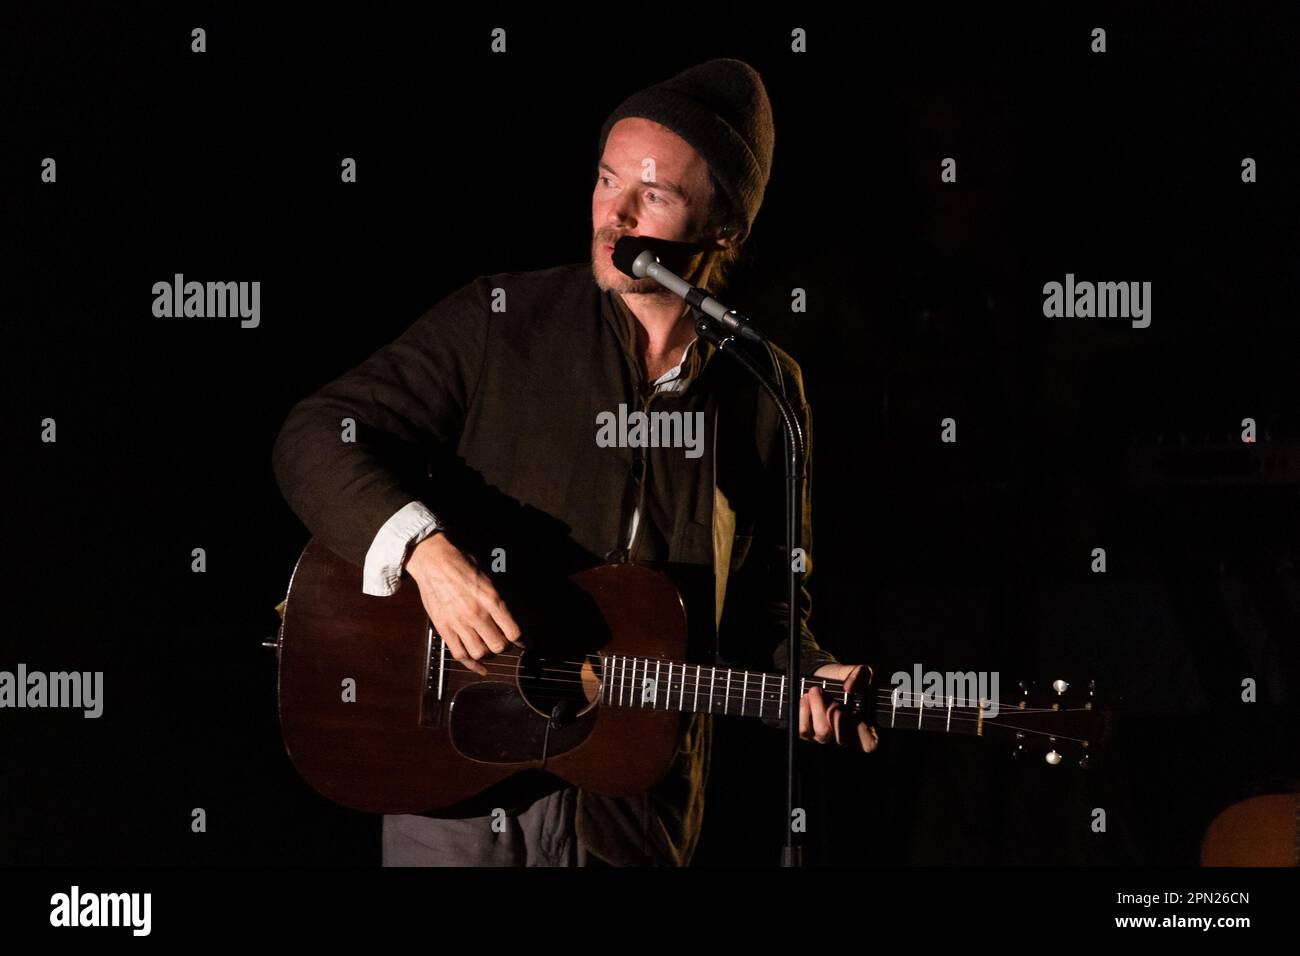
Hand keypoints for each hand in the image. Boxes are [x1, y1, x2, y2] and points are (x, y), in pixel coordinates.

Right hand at [404, 534, 522, 676]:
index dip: (523, 641)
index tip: (526, 643)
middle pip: (499, 646)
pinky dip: (472, 664)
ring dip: (489, 654)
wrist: (433, 560)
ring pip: (480, 653)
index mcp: (492, 599)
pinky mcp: (444, 628)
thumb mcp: (490, 578)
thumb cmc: (463, 564)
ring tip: (491, 648)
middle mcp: (476, 614)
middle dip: (506, 647)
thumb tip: (512, 619)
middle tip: (506, 643)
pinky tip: (481, 668)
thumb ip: (501, 600)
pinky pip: (460, 654)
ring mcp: (458, 623)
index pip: (514, 632)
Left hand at [799, 663, 878, 751]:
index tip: (854, 712)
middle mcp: (844, 738)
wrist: (818, 679)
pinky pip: (804, 730)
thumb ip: (861, 673)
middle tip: (825, 692)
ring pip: (822, 733)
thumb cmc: (840, 679)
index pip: (869, 744)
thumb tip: (850, 686)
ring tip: (814, 692)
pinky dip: (803, 711)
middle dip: (833, 711)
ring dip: (816, 707)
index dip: (863, 733)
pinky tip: (806, 699)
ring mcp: (826, 739)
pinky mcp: (808, 735)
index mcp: (863, 726)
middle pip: (841, 739)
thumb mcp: (854, 671)